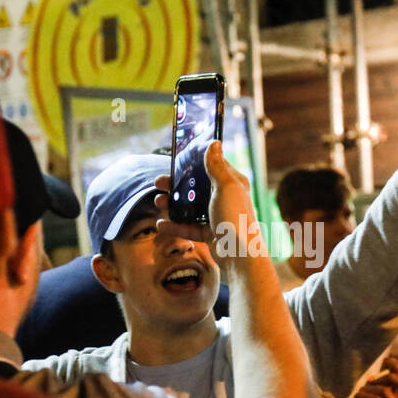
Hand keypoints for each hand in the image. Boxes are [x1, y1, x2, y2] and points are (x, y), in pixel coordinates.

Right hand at [154, 140, 263, 261]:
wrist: (239, 255)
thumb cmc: (236, 217)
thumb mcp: (226, 186)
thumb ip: (217, 166)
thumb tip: (214, 143)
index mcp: (231, 183)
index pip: (211, 167)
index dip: (194, 162)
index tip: (176, 160)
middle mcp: (225, 198)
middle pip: (196, 188)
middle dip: (177, 185)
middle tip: (160, 182)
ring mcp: (216, 217)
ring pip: (190, 208)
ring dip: (173, 205)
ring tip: (158, 202)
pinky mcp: (209, 234)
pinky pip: (188, 228)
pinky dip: (175, 226)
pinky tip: (161, 224)